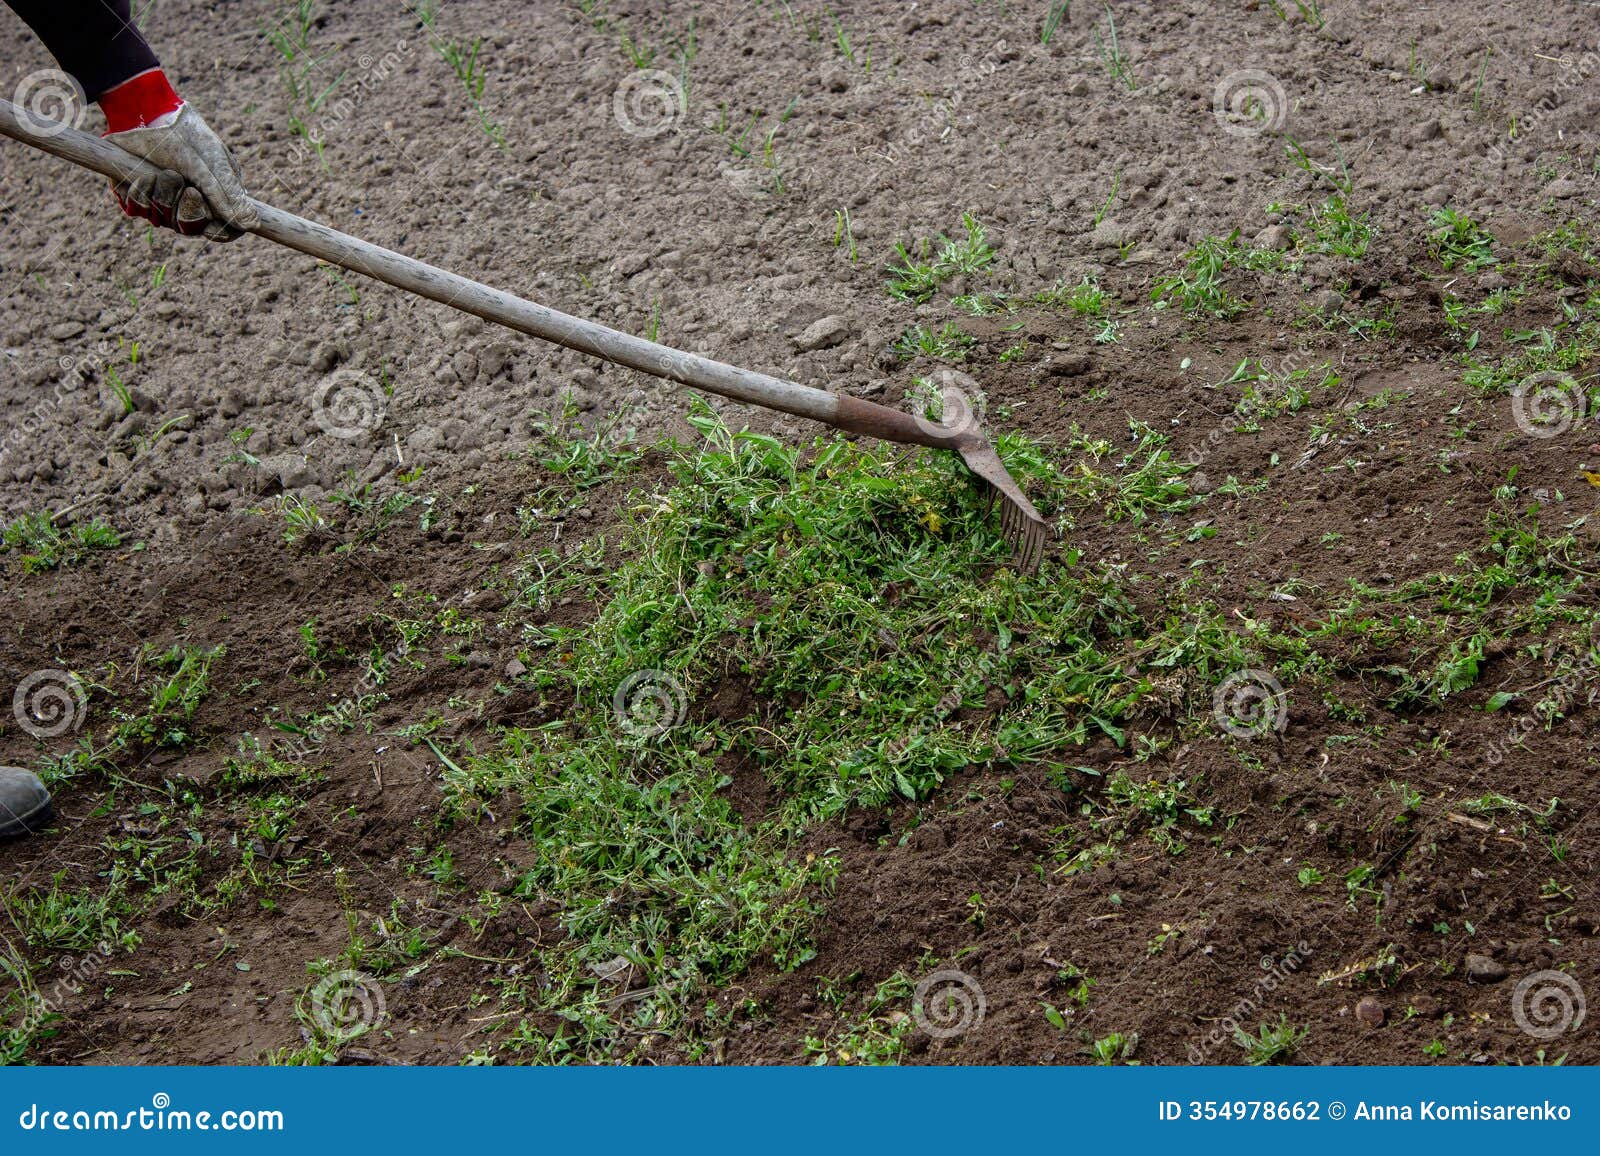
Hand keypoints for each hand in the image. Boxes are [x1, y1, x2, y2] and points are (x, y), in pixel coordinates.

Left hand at [105, 104, 256, 240]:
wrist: (145, 113)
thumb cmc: (185, 135)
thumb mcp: (213, 163)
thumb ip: (229, 195)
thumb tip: (251, 225)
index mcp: (214, 195)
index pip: (223, 228)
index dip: (221, 233)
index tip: (213, 230)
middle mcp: (188, 201)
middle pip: (191, 228)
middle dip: (188, 211)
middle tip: (188, 189)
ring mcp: (162, 199)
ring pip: (163, 221)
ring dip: (163, 197)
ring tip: (164, 172)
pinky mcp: (137, 194)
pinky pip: (138, 210)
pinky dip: (141, 194)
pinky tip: (143, 177)